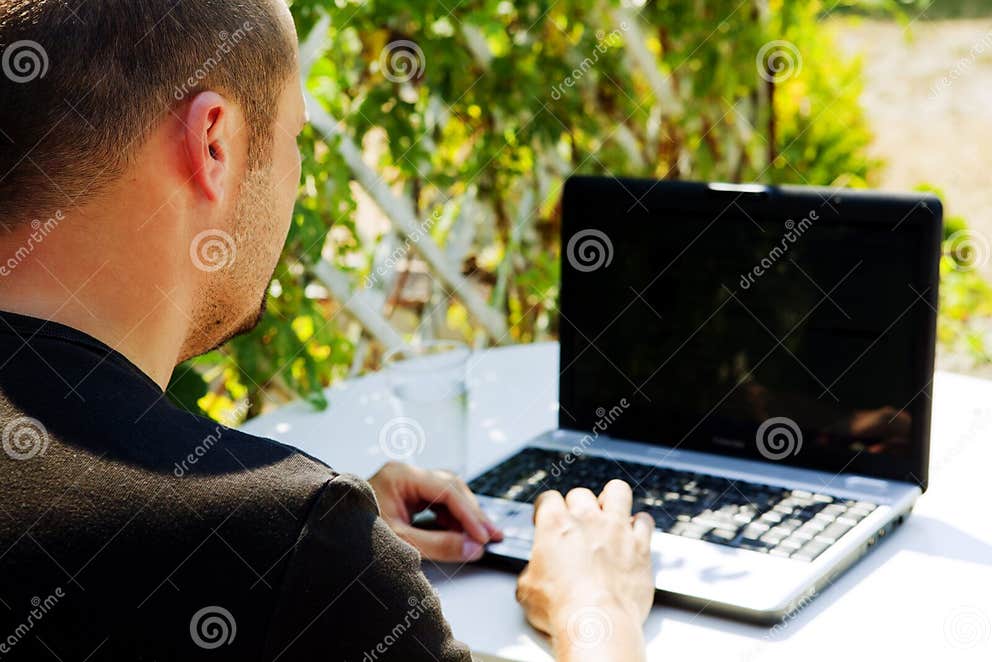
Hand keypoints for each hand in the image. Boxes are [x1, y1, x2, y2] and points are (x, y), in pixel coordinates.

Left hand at [368, 462, 502, 561]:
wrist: (329, 540)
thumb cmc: (355, 534)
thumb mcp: (401, 542)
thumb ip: (439, 544)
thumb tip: (473, 547)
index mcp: (400, 475)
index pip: (446, 490)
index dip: (469, 514)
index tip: (485, 535)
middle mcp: (405, 474)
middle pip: (451, 488)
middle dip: (472, 514)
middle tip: (492, 535)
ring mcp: (406, 484)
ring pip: (447, 496)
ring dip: (465, 517)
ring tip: (481, 538)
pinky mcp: (407, 498)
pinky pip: (437, 505)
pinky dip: (452, 521)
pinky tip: (462, 535)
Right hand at [516, 480, 653, 661]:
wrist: (596, 623)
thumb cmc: (561, 609)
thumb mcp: (527, 591)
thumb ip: (531, 572)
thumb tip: (533, 576)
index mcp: (555, 525)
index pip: (548, 498)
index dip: (545, 509)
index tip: (546, 520)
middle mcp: (587, 520)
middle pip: (581, 494)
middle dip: (577, 506)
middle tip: (577, 525)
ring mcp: (616, 529)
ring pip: (617, 491)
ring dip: (611, 499)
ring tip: (609, 513)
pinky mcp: (640, 546)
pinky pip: (645, 521)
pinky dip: (639, 525)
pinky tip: (633, 534)